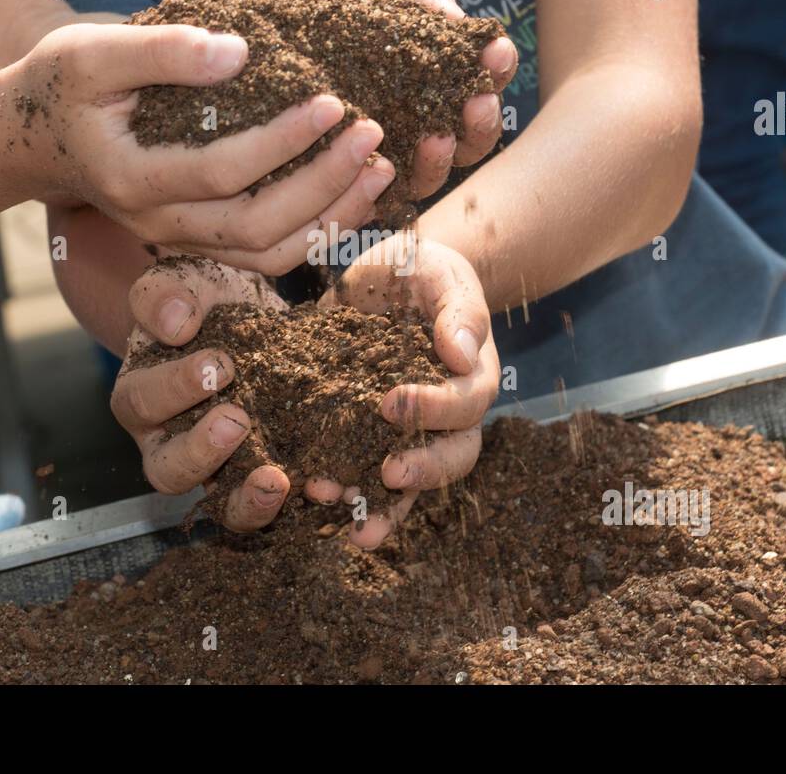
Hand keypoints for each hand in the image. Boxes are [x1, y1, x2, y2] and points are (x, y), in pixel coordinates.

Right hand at [0, 22, 394, 274]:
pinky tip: (356, 193)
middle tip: (372, 134)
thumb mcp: (94, 52)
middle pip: (256, 228)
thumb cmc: (62, 84)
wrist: (32, 137)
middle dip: (323, 184)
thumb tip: (240, 52)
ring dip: (332, 218)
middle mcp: (157, 225)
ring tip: (380, 168)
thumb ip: (164, 51)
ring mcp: (179, 242)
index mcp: (131, 180)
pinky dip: (318, 232)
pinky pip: (267, 256)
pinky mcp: (199, 242)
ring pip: (268, 255)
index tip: (333, 101)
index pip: (221, 172)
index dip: (283, 142)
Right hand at [110, 257, 295, 530]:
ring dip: (245, 499)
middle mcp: (169, 444)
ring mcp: (215, 469)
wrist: (242, 315)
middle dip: (202, 451)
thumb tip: (177, 323)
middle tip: (237, 420)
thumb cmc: (200, 302)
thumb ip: (162, 295)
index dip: (176, 388)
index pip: (142, 402)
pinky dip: (286, 503)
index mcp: (140, 398)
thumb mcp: (178, 283)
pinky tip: (313, 485)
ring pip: (219, 504)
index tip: (219, 363)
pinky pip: (264, 506)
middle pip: (169, 470)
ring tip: (275, 479)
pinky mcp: (256, 477)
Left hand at [220, 0, 517, 196]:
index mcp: (419, 70)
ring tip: (437, 136)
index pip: (474, 81)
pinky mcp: (326, 187)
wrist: (216, 19)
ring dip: (442, 162)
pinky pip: (364, 205)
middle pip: (464, 140)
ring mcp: (366, 156)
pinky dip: (382, 191)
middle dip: (480, 123)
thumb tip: (463, 24)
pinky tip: (384, 166)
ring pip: (425, 178)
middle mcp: (403, 119)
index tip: (495, 52)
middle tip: (476, 102)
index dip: (493, 71)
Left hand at [313, 236, 498, 546]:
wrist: (388, 279)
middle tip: (387, 475)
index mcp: (472, 378)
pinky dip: (343, 491)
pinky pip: (362, 474)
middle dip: (421, 472)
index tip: (390, 402)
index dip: (432, 409)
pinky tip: (313, 497)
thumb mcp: (442, 275)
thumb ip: (458, 309)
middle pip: (450, 458)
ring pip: (407, 482)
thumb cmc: (424, 272)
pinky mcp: (366, 436)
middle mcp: (447, 417)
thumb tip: (461, 352)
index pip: (465, 405)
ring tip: (344, 512)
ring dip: (380, 504)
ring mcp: (408, 434)